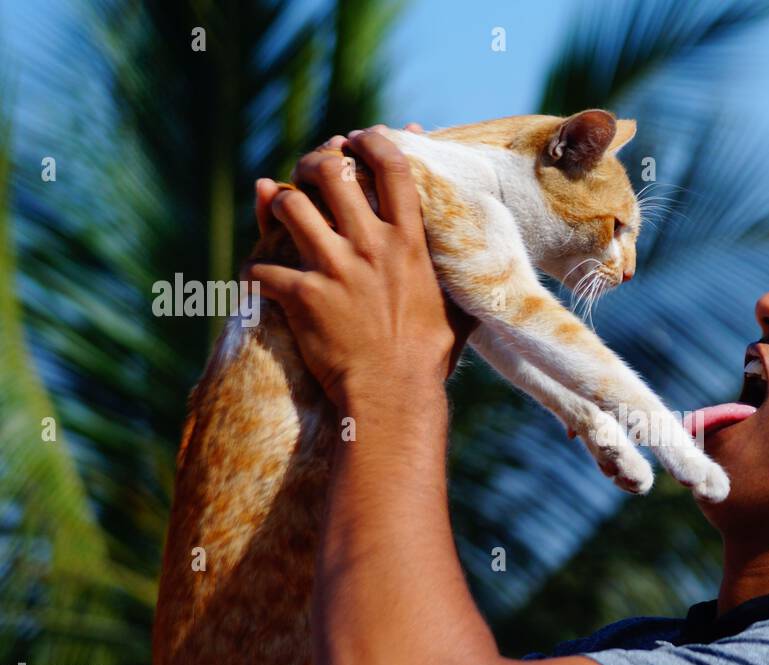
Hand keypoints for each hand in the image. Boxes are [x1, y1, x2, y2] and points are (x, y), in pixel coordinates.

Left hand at [245, 126, 477, 404]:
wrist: (394, 397)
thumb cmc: (429, 357)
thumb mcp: (455, 308)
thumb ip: (456, 275)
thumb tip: (489, 257)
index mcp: (408, 242)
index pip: (391, 167)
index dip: (370, 141)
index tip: (357, 140)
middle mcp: (370, 246)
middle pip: (330, 172)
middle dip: (314, 162)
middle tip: (311, 174)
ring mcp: (333, 269)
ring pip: (289, 205)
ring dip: (279, 205)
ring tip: (282, 213)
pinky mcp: (301, 296)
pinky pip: (262, 268)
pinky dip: (255, 272)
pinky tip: (260, 279)